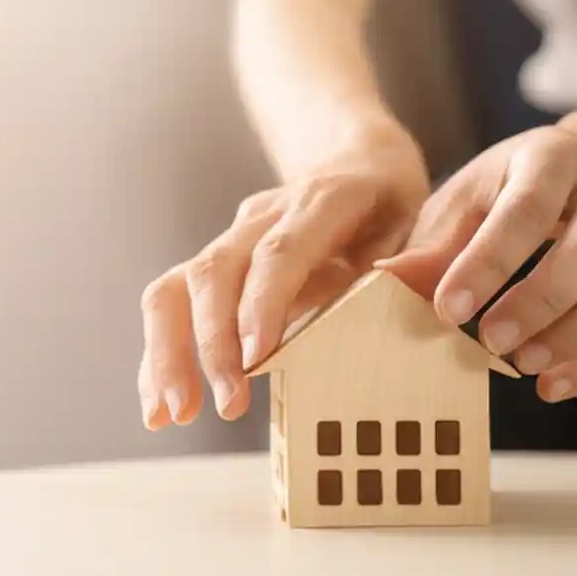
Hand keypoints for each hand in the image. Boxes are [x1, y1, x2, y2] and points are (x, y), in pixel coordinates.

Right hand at [137, 132, 428, 428]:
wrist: (354, 161)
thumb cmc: (389, 206)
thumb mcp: (419, 224)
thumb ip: (411, 261)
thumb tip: (395, 295)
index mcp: (323, 201)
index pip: (282, 250)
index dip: (264, 301)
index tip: (255, 357)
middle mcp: (263, 216)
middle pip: (216, 270)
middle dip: (211, 341)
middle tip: (226, 404)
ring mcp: (231, 238)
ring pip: (179, 286)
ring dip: (168, 352)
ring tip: (171, 414)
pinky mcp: (212, 265)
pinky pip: (172, 304)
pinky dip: (160, 356)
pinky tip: (157, 406)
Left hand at [378, 123, 576, 402]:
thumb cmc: (505, 195)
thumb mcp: (465, 200)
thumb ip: (435, 242)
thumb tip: (386, 279)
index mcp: (550, 160)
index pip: (526, 209)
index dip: (488, 262)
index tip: (447, 309)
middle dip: (543, 300)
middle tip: (492, 343)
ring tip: (525, 367)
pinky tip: (554, 385)